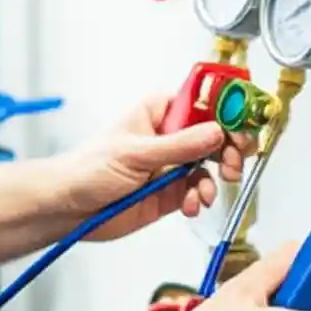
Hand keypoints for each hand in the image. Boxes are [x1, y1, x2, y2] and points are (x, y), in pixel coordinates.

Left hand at [54, 94, 255, 240]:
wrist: (70, 209)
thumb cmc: (87, 169)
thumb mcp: (135, 153)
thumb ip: (178, 146)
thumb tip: (215, 133)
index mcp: (159, 111)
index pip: (202, 102)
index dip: (226, 112)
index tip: (241, 125)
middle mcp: (170, 135)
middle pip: (216, 133)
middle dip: (228, 149)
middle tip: (231, 163)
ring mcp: (172, 164)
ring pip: (212, 164)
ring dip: (215, 179)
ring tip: (205, 191)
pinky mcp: (172, 191)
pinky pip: (199, 190)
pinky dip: (200, 198)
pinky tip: (191, 204)